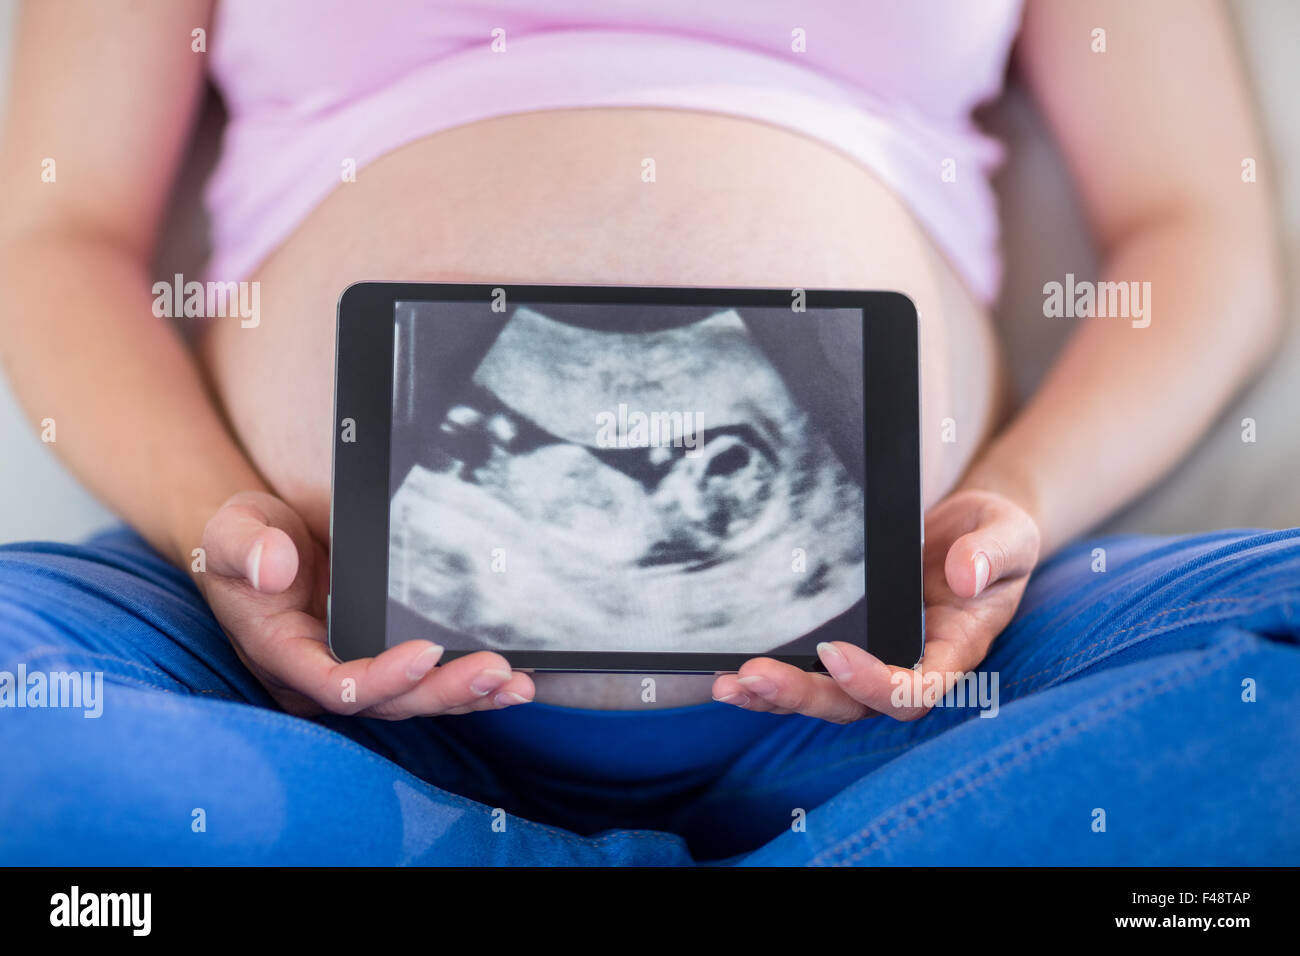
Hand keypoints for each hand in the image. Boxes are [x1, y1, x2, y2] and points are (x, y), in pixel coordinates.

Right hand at [195, 491, 533, 717]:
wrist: (263, 539)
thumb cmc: (246, 539)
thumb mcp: (232, 531)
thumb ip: (244, 547)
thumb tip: (272, 566)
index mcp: (284, 654)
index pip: (335, 683)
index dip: (380, 677)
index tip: (424, 653)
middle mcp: (324, 674)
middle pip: (389, 700)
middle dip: (442, 691)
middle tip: (494, 672)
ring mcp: (357, 670)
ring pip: (416, 699)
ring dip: (467, 695)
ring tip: (516, 684)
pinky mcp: (385, 658)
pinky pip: (429, 682)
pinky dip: (470, 683)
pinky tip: (515, 680)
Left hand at [711, 488, 1039, 722]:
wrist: (973, 532)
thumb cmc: (994, 538)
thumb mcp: (1010, 536)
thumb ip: (993, 554)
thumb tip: (964, 575)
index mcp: (955, 649)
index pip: (918, 688)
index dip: (877, 683)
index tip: (837, 654)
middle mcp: (912, 663)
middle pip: (857, 704)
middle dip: (804, 695)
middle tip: (755, 676)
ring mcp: (877, 656)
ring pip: (825, 696)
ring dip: (775, 695)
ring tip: (728, 683)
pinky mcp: (848, 642)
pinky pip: (809, 671)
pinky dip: (770, 677)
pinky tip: (728, 673)